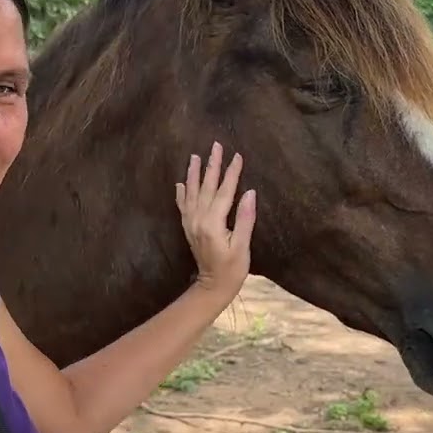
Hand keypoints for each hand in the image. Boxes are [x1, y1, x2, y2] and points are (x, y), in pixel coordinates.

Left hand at [175, 141, 256, 296]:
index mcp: (213, 224)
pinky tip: (182, 182)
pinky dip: (182, 192)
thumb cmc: (232, 269)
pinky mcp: (188, 228)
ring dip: (194, 173)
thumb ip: (245, 218)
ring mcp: (191, 224)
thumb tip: (250, 192)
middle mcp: (198, 220)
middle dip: (212, 165)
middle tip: (216, 145)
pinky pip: (183, 205)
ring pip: (191, 192)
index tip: (237, 156)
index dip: (231, 173)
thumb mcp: (243, 246)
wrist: (212, 287)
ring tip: (195, 156)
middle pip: (206, 187)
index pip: (224, 192)